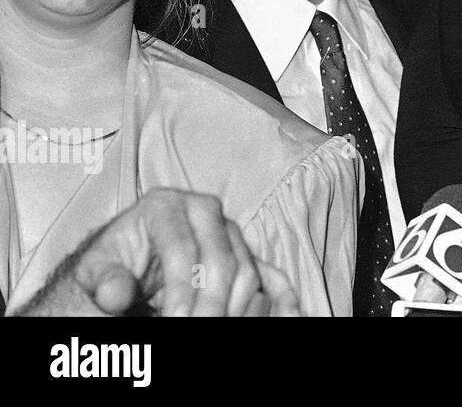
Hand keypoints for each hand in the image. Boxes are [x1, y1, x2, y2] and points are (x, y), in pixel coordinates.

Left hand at [15, 188, 301, 316]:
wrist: (128, 260)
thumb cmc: (113, 263)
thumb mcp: (97, 269)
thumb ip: (105, 279)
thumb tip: (115, 294)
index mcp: (165, 205)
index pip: (182, 249)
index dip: (180, 290)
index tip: (173, 320)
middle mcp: (204, 210)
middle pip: (222, 260)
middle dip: (211, 304)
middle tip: (197, 331)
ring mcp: (229, 231)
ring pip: (247, 271)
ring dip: (236, 308)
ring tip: (214, 328)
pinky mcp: (245, 251)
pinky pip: (270, 272)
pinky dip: (282, 296)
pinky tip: (290, 316)